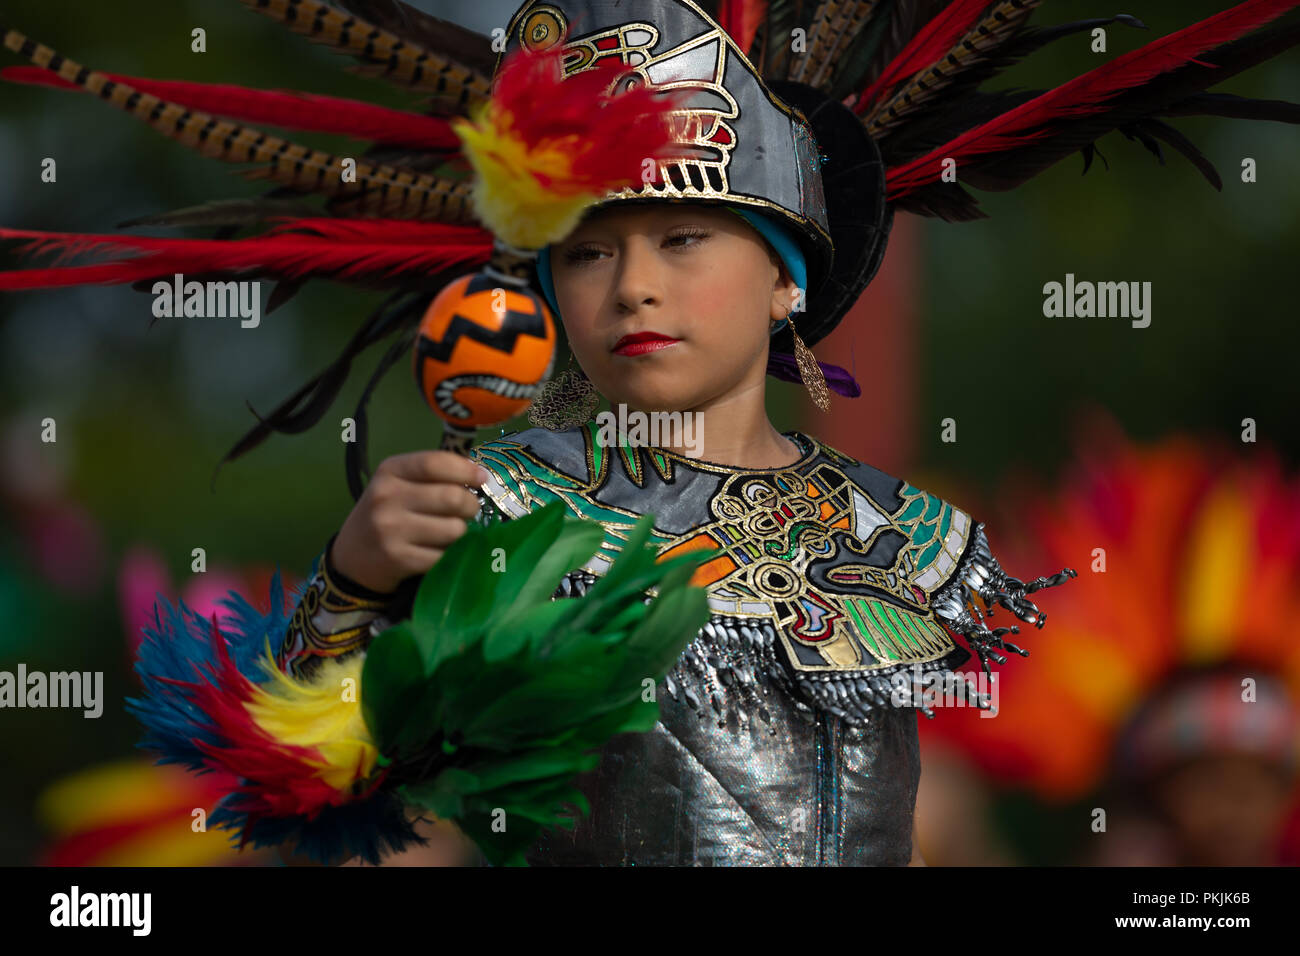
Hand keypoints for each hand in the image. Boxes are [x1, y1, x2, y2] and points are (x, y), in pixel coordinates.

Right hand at [330, 450, 488, 594]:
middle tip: (468, 510)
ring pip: (454, 529)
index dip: (465, 470)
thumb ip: (433, 475)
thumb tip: (479, 475)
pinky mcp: (398, 558)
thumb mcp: (399, 484)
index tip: (482, 478)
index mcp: (389, 471)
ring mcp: (390, 529)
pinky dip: (447, 554)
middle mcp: (386, 497)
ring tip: (448, 532)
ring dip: (459, 532)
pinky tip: (435, 550)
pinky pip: (443, 555)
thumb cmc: (387, 513)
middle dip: (470, 505)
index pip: (435, 463)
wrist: (353, 556)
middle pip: (452, 497)